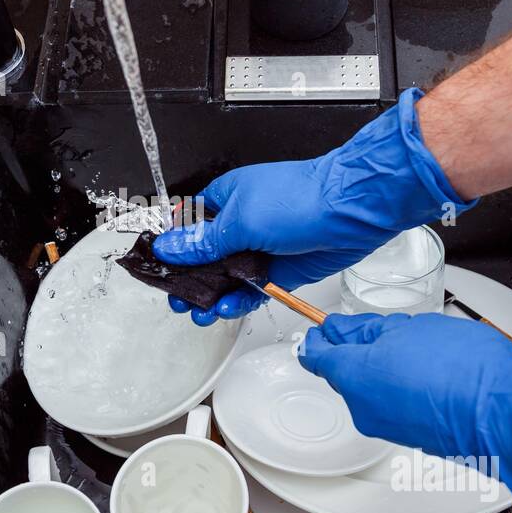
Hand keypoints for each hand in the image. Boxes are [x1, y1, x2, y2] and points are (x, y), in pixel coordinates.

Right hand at [152, 89, 475, 324]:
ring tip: (200, 314)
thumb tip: (169, 248)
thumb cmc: (301, 199)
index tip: (159, 269)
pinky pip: (253, 290)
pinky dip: (239, 302)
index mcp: (225, 199)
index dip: (173, 248)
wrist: (353, 209)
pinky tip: (228, 310)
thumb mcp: (240, 221)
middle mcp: (241, 223)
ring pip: (227, 278)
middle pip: (204, 257)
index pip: (188, 225)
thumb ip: (203, 242)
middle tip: (178, 300)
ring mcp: (261, 247)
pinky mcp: (281, 269)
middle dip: (189, 280)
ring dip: (212, 297)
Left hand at [299, 312, 511, 512]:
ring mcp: (386, 426)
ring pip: (372, 389)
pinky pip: (395, 405)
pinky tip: (433, 375)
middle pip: (345, 372)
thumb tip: (341, 330)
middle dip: (361, 351)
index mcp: (354, 377)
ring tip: (423, 353)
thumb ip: (366, 330)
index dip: (322, 335)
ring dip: (386, 370)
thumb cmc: (465, 368)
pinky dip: (406, 389)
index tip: (330, 326)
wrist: (506, 410)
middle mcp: (363, 408)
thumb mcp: (408, 329)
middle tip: (391, 332)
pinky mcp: (410, 436)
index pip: (315, 354)